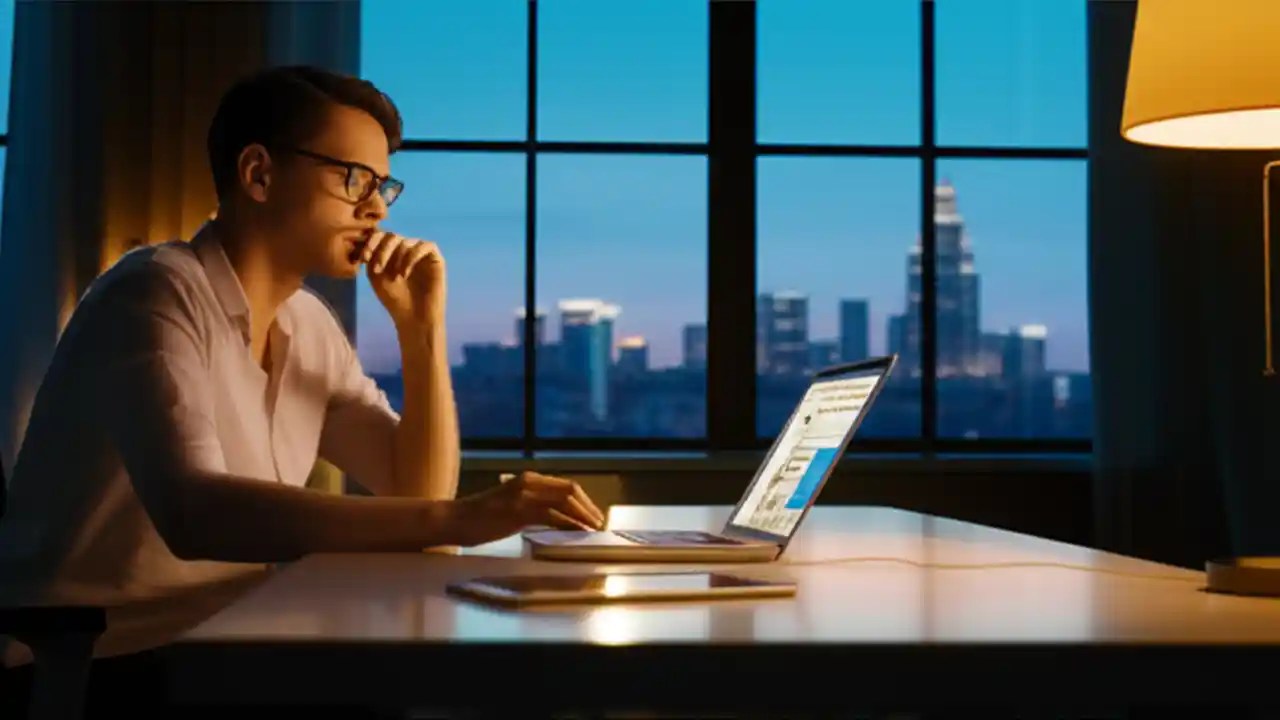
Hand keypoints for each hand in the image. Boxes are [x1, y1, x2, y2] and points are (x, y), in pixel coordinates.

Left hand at [358, 230, 445, 328]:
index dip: (372, 242)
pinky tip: (405, 273)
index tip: (364, 258)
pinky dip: (412, 256)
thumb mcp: (375, 276)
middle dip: (383, 251)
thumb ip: (372, 256)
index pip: (382, 236)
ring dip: (397, 257)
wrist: (414, 318)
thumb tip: (371, 237)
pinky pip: (426, 246)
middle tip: (378, 269)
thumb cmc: (394, 300)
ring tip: (395, 276)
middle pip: (393, 236)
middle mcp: (407, 250)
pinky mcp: (436, 259)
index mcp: (392, 252)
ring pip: (407, 241)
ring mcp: (422, 254)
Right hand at [449, 472, 605, 546]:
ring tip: (593, 530)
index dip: (584, 501)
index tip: (594, 516)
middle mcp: (529, 482)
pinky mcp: (518, 511)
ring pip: (564, 501)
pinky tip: (576, 533)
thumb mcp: (512, 506)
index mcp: (529, 479)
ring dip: (582, 516)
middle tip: (599, 524)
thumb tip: (558, 520)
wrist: (455, 519)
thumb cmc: (481, 517)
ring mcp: (523, 495)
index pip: (566, 486)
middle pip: (570, 491)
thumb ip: (534, 507)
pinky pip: (551, 516)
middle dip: (588, 508)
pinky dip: (568, 524)